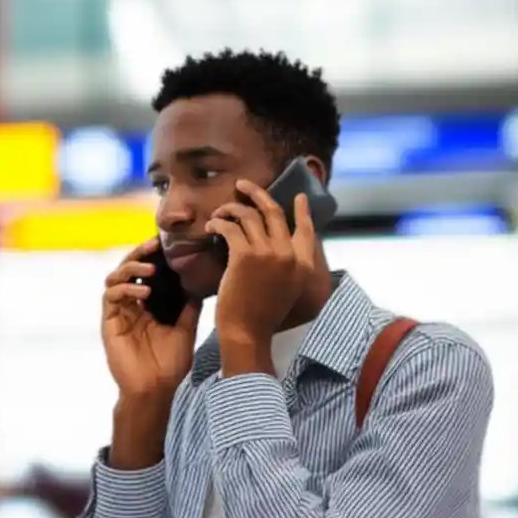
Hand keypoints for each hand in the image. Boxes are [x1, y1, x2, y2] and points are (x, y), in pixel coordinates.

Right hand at [102, 238, 202, 400]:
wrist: (156, 391)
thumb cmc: (170, 364)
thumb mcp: (186, 329)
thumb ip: (189, 307)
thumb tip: (201, 284)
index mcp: (148, 304)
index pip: (147, 271)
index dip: (153, 256)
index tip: (167, 244)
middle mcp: (131, 305)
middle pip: (129, 268)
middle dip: (140, 253)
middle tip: (154, 244)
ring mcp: (119, 313)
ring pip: (115, 277)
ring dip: (131, 268)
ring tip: (150, 269)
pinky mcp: (109, 322)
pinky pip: (110, 297)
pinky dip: (125, 290)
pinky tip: (143, 293)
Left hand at [206, 180, 316, 355]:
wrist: (247, 332)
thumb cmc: (262, 315)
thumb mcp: (286, 289)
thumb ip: (287, 265)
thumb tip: (275, 244)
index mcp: (304, 264)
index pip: (307, 229)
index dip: (302, 210)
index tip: (298, 196)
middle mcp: (289, 254)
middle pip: (273, 212)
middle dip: (256, 193)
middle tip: (242, 184)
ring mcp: (269, 253)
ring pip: (249, 216)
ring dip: (231, 208)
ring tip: (219, 212)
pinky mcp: (246, 255)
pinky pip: (230, 227)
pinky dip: (218, 222)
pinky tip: (211, 226)